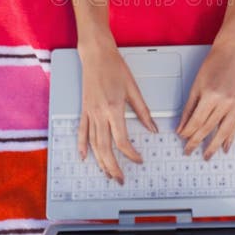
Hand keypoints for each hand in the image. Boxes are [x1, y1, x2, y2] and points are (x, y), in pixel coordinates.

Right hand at [77, 37, 157, 182]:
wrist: (96, 55)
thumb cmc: (115, 67)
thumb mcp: (133, 89)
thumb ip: (143, 111)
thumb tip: (153, 128)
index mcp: (114, 109)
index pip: (122, 140)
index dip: (131, 154)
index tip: (139, 159)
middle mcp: (99, 114)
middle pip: (105, 148)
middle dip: (113, 167)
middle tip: (120, 179)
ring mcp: (90, 113)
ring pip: (93, 144)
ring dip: (100, 162)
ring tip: (107, 173)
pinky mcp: (84, 110)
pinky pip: (82, 132)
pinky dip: (82, 146)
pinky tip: (85, 157)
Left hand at [176, 42, 234, 159]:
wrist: (233, 52)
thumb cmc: (212, 65)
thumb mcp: (196, 85)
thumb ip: (189, 108)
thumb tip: (182, 127)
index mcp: (210, 95)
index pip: (197, 121)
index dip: (188, 133)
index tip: (183, 140)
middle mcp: (225, 101)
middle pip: (208, 128)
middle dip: (197, 142)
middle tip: (190, 152)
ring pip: (224, 131)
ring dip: (214, 146)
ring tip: (207, 155)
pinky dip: (230, 138)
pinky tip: (225, 147)